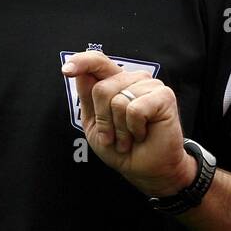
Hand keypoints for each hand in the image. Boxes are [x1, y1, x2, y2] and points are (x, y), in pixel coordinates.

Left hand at [62, 50, 196, 198]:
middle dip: (103, 119)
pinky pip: (135, 109)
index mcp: (116, 81)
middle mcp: (134, 78)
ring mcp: (151, 85)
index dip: (82, 62)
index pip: (98, 61)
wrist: (144, 169)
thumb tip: (77, 71)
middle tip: (113, 136)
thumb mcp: (93, 123)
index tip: (66, 70)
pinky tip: (142, 134)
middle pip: (102, 88)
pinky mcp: (164, 96)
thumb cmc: (120, 147)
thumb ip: (87, 97)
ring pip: (118, 100)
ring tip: (128, 137)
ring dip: (119, 128)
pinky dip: (134, 129)